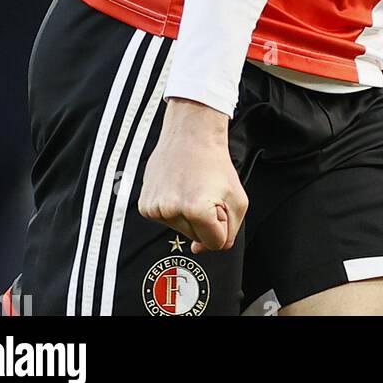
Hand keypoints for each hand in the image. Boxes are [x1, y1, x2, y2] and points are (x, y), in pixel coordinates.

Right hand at [138, 98, 247, 253]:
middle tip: (205, 192)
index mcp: (197, 210)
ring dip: (188, 215)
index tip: (219, 202)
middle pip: (196, 238)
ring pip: (180, 230)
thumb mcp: (238, 198)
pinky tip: (177, 188)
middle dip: (205, 221)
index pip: (216, 243)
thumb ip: (231, 231)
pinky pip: (165, 220)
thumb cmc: (216, 163)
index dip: (222, 223)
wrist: (191, 133)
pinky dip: (174, 209)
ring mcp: (155, 209)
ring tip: (190, 187)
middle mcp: (172, 211)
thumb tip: (202, 248)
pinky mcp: (144, 205)